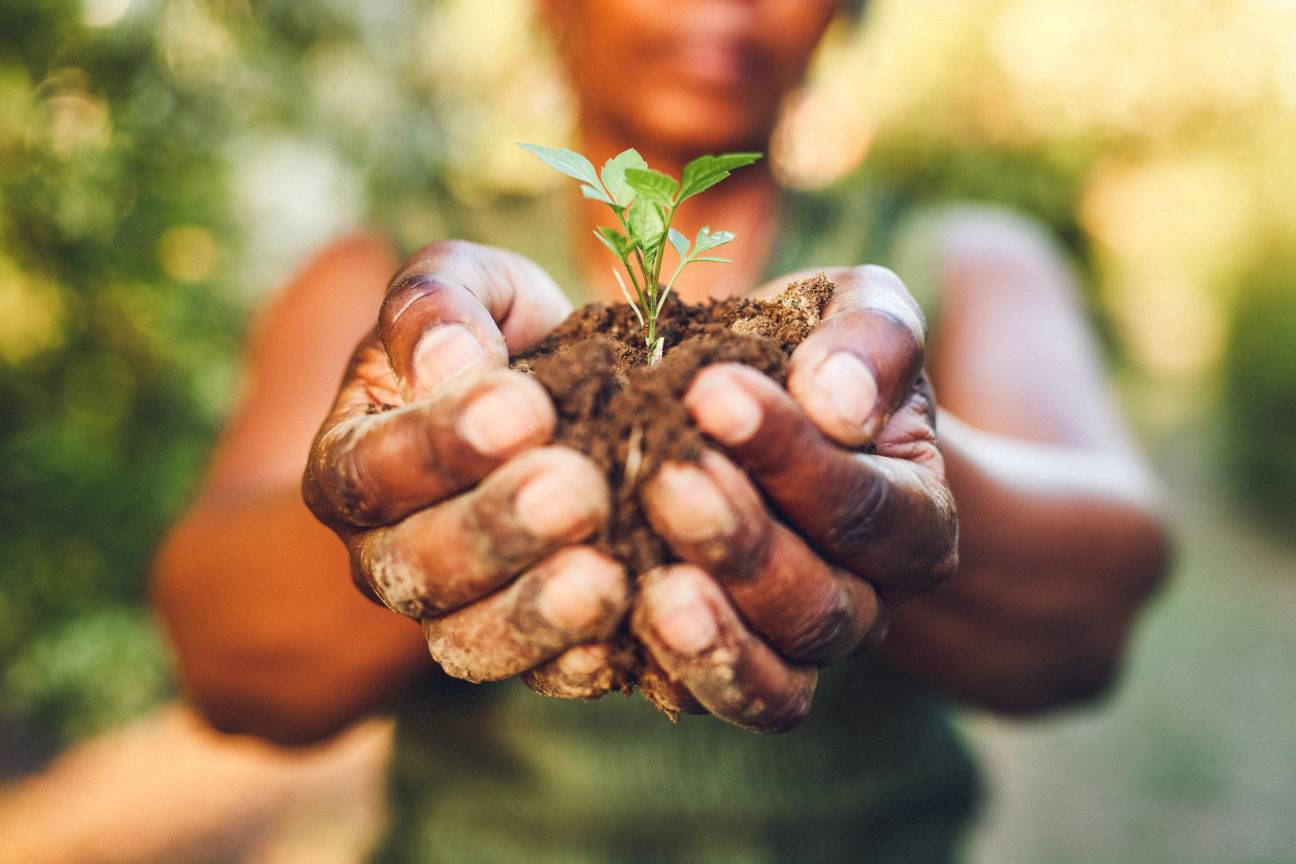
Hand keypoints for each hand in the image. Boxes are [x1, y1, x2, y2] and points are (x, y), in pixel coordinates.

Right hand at [302, 240, 631, 684]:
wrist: (555, 399)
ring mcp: (448, 612)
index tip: (524, 409)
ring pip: (467, 639)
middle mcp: (383, 552)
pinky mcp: (519, 648)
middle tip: (577, 492)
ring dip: (535, 614)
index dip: (442, 442)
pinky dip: (581, 662)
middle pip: (416, 564)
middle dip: (498, 529)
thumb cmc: (498, 336)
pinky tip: (631, 626)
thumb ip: (437, 303)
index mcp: (350, 461)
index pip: (373, 465)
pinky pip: (538, 676)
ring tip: (605, 578)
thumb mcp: (467, 287)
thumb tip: (447, 361)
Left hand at [631, 265, 957, 732]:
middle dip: (741, 542)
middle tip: (665, 477)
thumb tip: (840, 404)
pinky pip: (702, 702)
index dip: (793, 455)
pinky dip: (655, 674)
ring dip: (708, 634)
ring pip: (773, 676)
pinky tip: (597, 624)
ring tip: (645, 585)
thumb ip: (870, 340)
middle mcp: (866, 601)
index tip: (713, 391)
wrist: (772, 416)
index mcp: (915, 518)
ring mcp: (793, 649)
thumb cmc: (816, 357)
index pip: (869, 503)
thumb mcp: (857, 315)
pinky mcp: (720, 670)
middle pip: (819, 604)